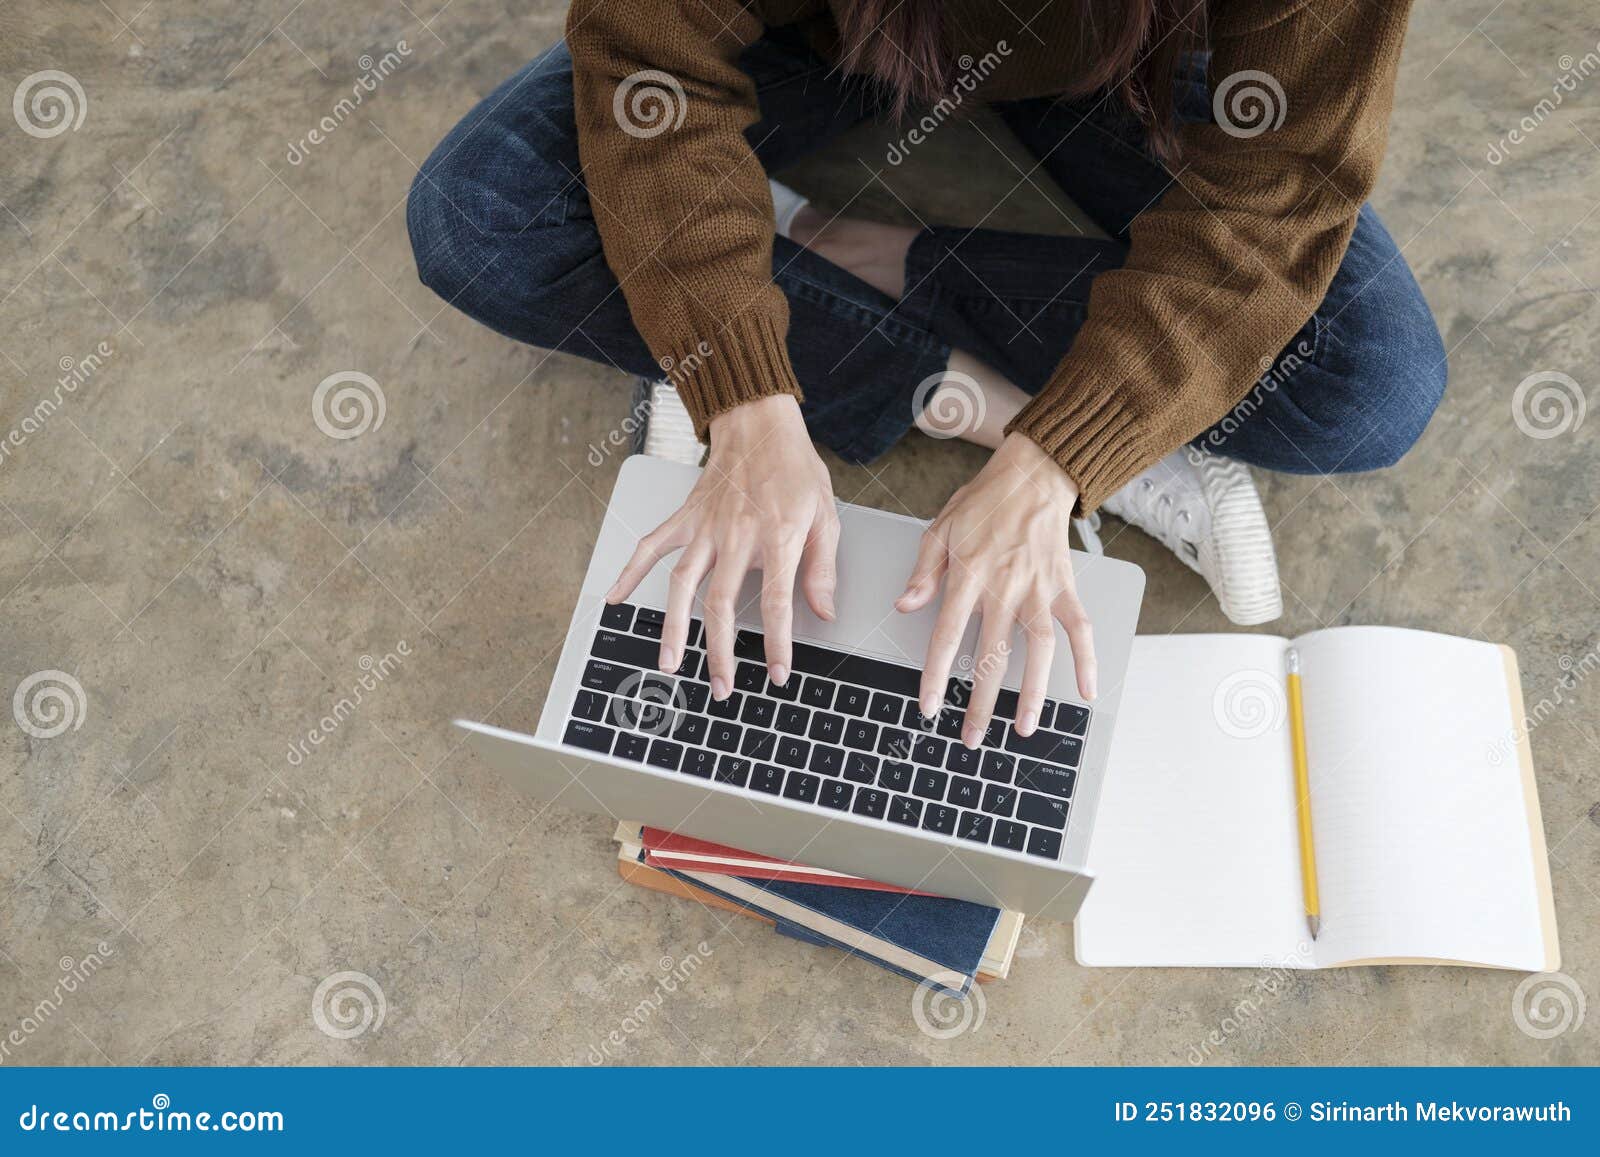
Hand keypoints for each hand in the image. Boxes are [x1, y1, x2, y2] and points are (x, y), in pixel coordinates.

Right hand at [607, 394, 838, 698]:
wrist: (758, 423)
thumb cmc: (794, 469)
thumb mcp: (826, 515)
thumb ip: (822, 567)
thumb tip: (824, 612)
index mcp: (777, 537)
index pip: (776, 600)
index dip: (778, 642)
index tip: (778, 673)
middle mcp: (736, 536)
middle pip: (721, 603)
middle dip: (719, 651)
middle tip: (722, 687)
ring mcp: (704, 527)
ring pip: (682, 585)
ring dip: (675, 628)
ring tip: (670, 664)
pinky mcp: (684, 518)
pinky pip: (651, 547)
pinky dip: (629, 572)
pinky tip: (616, 598)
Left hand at [896, 433, 1095, 746]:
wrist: (1032, 476)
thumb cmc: (983, 503)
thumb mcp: (939, 529)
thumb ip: (923, 572)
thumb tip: (905, 606)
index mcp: (968, 577)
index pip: (947, 636)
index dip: (935, 675)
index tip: (929, 708)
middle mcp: (1004, 589)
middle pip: (991, 656)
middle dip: (980, 702)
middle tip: (972, 738)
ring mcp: (1038, 590)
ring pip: (1037, 651)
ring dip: (1032, 693)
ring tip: (1024, 729)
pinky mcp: (1064, 587)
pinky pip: (1079, 628)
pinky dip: (1087, 659)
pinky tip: (1087, 690)